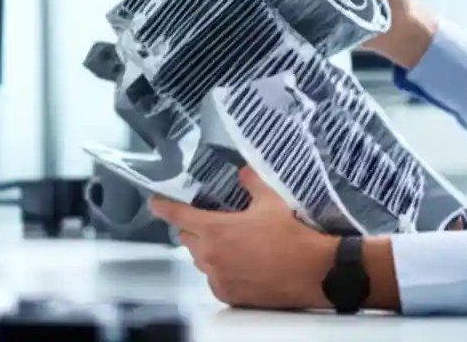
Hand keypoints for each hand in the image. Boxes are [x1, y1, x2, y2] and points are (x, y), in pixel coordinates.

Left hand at [149, 167, 334, 309]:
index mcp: (214, 229)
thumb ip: (252, 183)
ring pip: (200, 259)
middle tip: (214, 221)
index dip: (163, 207)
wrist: (310, 271)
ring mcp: (216, 278)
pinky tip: (240, 264)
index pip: (178, 215)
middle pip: (187, 238)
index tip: (155, 202)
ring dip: (207, 249)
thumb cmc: (289, 233)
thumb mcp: (271, 202)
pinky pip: (213, 278)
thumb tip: (242, 172)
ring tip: (232, 244)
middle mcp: (209, 255)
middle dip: (194, 228)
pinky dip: (220, 270)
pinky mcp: (226, 294)